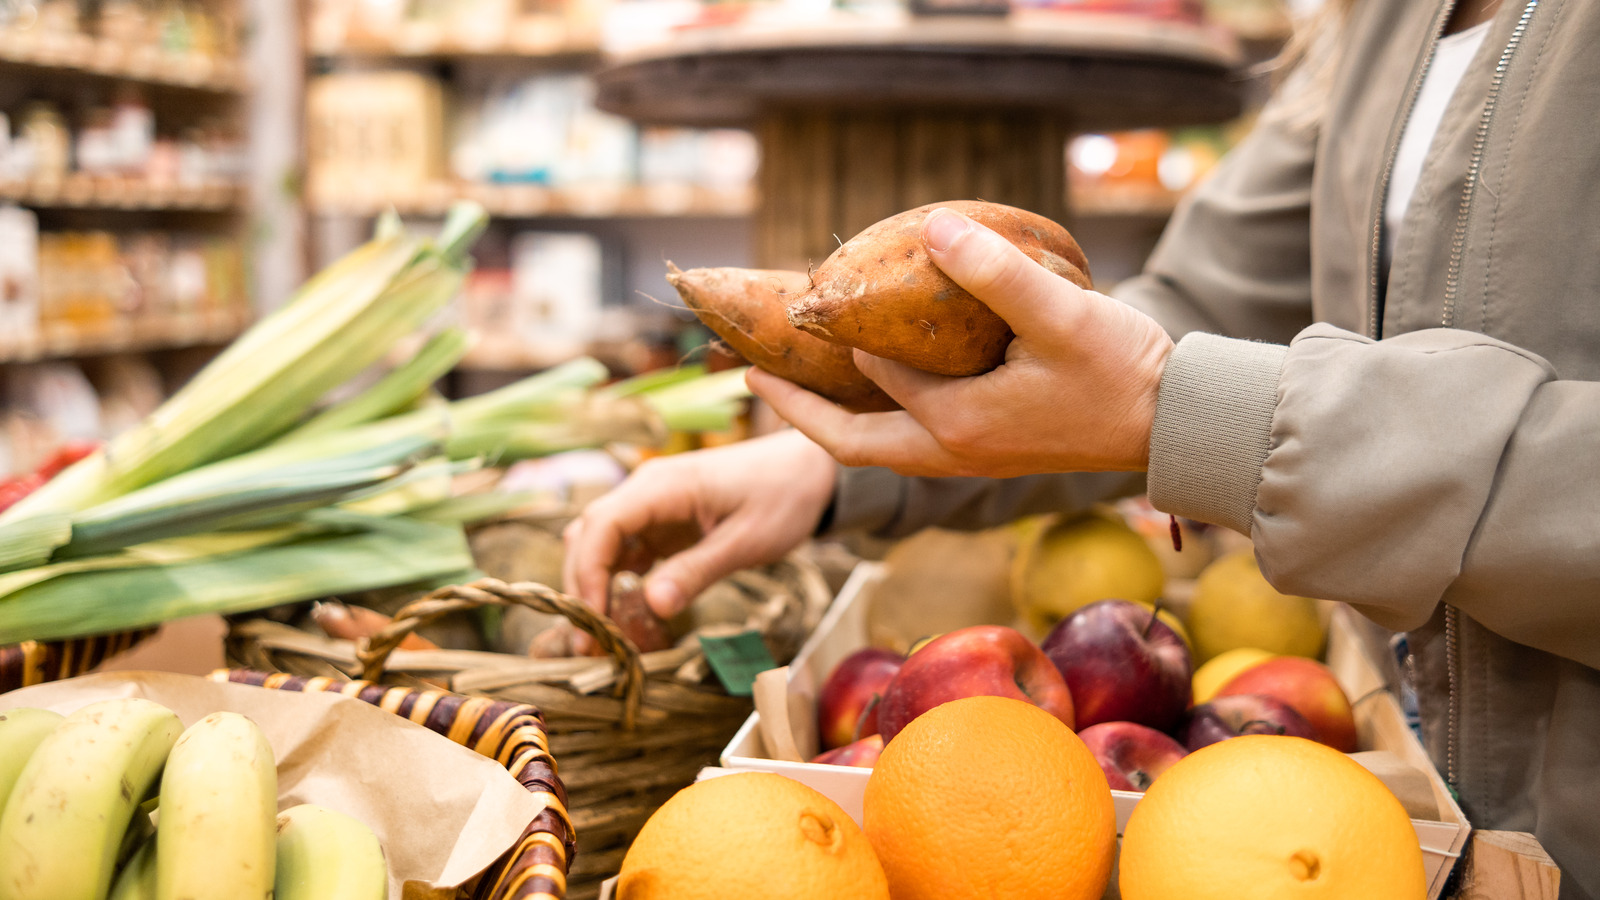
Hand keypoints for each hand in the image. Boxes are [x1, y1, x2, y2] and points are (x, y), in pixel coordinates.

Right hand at [561, 429, 837, 618]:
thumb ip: (698, 570)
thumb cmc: (783, 496)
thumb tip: (652, 605)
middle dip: (582, 590)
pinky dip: (615, 583)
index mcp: (663, 485)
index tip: (593, 620)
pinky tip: (621, 618)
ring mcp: (651, 505)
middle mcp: (646, 489)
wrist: (808, 470)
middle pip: (589, 536)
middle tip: (587, 647)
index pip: (601, 524)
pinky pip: (623, 551)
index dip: (588, 574)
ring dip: (593, 588)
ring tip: (598, 640)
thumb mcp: (746, 540)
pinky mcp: (660, 522)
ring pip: (599, 545)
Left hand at [748, 207, 1173, 477]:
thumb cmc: (1120, 370)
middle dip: (797, 412)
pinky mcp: (990, 453)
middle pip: (850, 445)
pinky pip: (910, 445)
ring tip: (801, 389)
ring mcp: (971, 460)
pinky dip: (876, 421)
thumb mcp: (1057, 314)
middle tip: (750, 380)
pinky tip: (876, 390)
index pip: (873, 377)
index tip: (804, 301)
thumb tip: (932, 226)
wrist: (1172, 424)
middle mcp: (953, 452)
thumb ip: (994, 271)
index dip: (838, 340)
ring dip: (834, 422)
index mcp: (955, 423)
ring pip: (879, 450)